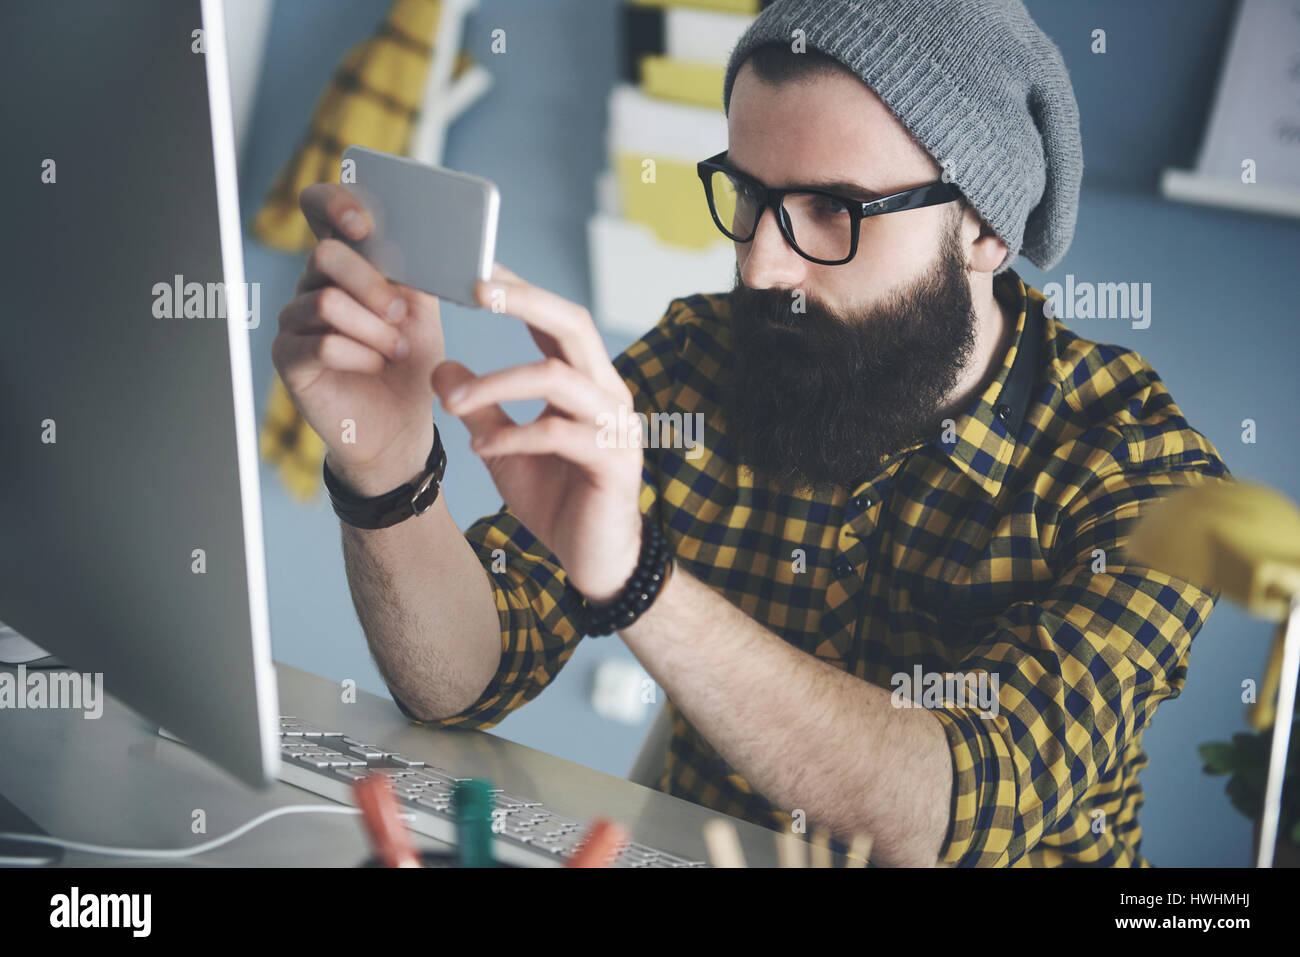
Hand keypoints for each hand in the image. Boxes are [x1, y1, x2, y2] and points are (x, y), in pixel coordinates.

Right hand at [270, 183, 444, 494]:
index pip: (320, 210)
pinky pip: (321, 343)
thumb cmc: (410, 365)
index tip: (364, 224)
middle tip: (399, 315)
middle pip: (325, 255)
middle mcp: (314, 285)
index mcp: (347, 265)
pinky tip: (375, 367)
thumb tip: (423, 236)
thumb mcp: (422, 312)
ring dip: (373, 330)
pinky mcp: (288, 357)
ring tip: (396, 352)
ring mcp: (295, 320)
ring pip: (326, 302)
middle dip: (371, 285)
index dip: (334, 203)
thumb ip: (416, 271)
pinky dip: (359, 356)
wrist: (399, 427)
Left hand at [433, 265, 643, 602]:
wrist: (594, 562)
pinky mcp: (614, 463)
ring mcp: (616, 427)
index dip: (521, 292)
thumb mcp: (503, 448)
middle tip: (475, 289)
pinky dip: (513, 437)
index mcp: (586, 383)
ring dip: (498, 383)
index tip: (477, 268)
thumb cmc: (557, 500)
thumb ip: (480, 409)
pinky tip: (481, 450)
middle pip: (573, 326)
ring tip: (453, 403)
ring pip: (557, 378)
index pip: (557, 322)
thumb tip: (441, 368)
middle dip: (524, 301)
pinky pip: (558, 433)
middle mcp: (608, 395)